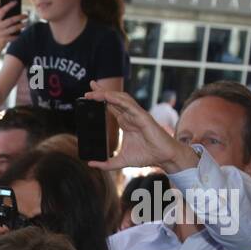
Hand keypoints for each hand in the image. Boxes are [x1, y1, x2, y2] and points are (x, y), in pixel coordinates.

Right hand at [0, 0, 28, 54]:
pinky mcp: (3, 41)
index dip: (9, 5)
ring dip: (21, 26)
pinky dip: (18, 35)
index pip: (2, 11)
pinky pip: (13, 37)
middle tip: (26, 15)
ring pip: (13, 28)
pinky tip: (20, 33)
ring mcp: (0, 34)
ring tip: (26, 23)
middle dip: (19, 17)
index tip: (16, 1)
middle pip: (10, 20)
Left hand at [83, 84, 198, 172]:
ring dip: (107, 93)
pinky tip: (107, 96)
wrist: (163, 157)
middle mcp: (130, 116)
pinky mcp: (143, 116)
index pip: (110, 106)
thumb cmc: (147, 155)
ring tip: (93, 91)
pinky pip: (129, 105)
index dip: (100, 99)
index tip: (87, 95)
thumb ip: (106, 163)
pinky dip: (117, 99)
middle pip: (114, 99)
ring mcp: (136, 115)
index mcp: (125, 122)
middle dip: (101, 91)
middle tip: (90, 86)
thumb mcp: (121, 161)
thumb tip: (90, 163)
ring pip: (120, 99)